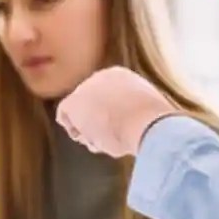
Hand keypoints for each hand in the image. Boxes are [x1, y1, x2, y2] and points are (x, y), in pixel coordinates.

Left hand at [56, 66, 178, 156]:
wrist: (146, 123)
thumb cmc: (153, 125)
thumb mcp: (149, 114)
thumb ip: (135, 114)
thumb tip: (134, 128)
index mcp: (121, 76)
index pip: (108, 97)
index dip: (111, 116)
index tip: (117, 131)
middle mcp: (100, 76)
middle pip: (91, 104)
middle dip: (96, 123)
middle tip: (107, 139)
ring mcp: (85, 88)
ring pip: (80, 114)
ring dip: (89, 131)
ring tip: (105, 142)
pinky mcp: (73, 102)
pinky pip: (65, 117)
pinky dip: (76, 131)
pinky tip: (91, 138)